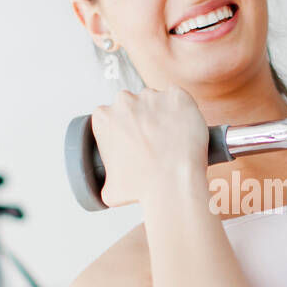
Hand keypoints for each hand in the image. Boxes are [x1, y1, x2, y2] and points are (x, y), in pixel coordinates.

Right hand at [90, 86, 210, 207]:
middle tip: (153, 140)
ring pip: (156, 101)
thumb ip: (105, 182)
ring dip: (162, 114)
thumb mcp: (110, 189)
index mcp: (103, 118)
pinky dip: (183, 109)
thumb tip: (108, 188)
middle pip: (132, 104)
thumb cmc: (142, 189)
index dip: (122, 127)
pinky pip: (179, 97)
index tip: (132, 139)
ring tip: (171, 137)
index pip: (111, 114)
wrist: (172, 184)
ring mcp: (151, 97)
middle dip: (141, 118)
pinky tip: (184, 126)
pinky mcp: (177, 97)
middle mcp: (124, 101)